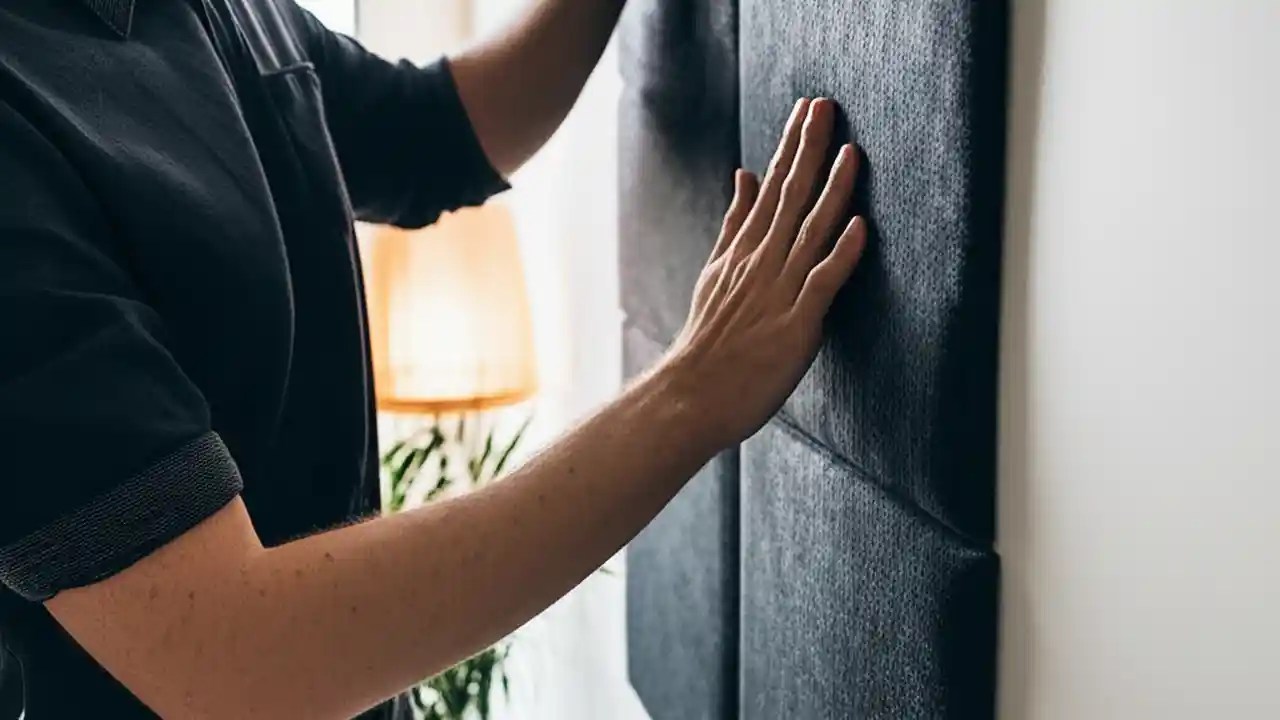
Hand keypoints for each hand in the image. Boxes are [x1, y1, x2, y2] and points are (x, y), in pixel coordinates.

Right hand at [660, 97, 866, 448]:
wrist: (691, 396)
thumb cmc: (708, 342)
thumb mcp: (715, 272)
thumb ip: (734, 223)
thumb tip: (745, 175)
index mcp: (743, 252)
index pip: (770, 188)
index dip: (791, 147)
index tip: (807, 109)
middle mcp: (760, 265)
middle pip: (789, 198)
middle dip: (809, 150)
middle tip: (826, 107)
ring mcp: (778, 293)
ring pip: (809, 232)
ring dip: (832, 191)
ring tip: (851, 152)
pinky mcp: (796, 326)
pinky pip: (822, 283)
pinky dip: (842, 254)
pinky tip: (861, 226)